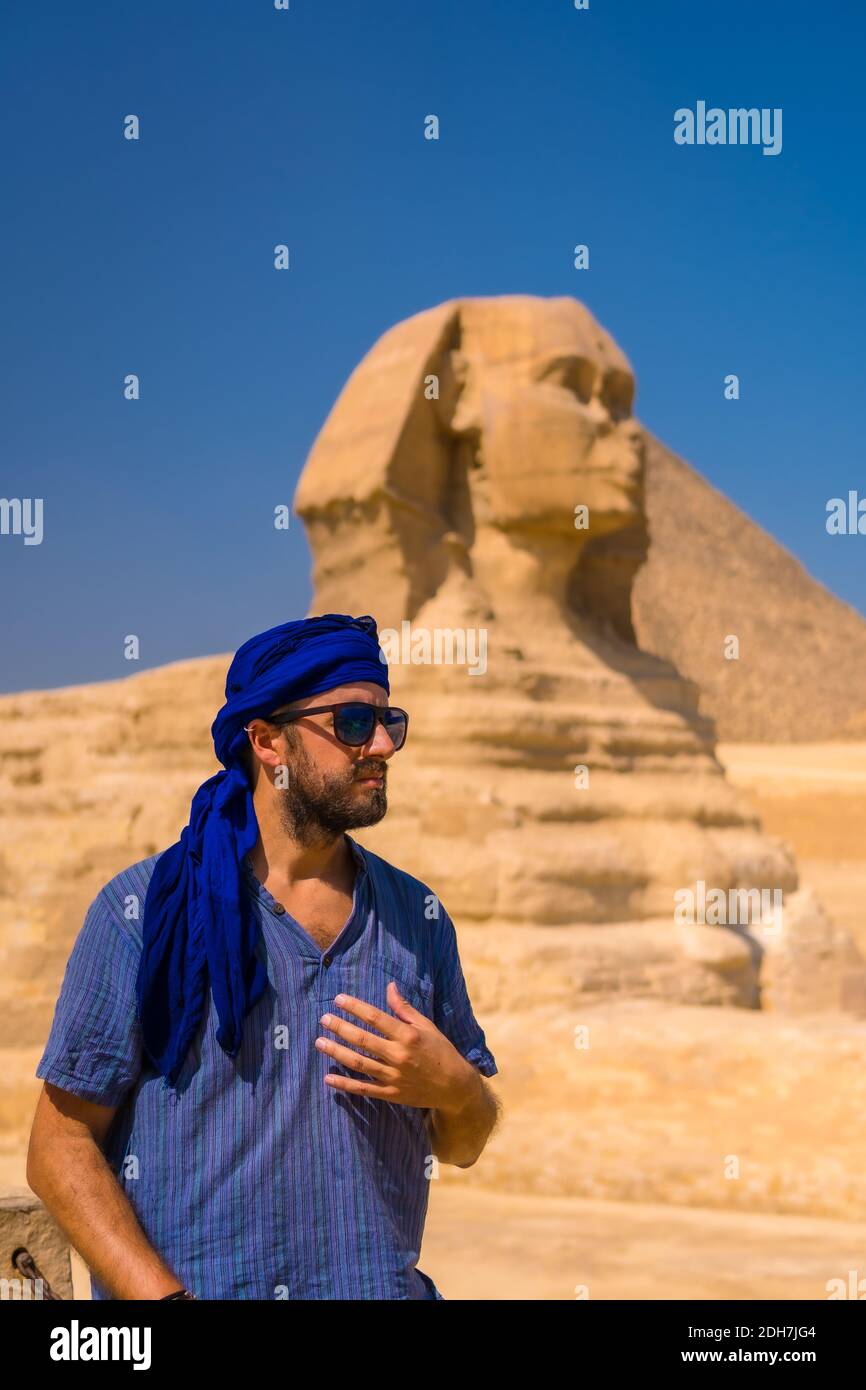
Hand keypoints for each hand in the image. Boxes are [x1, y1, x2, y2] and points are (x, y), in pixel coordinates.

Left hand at [315, 981, 478, 1113]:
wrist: (454, 1086)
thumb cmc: (440, 1051)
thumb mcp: (426, 1026)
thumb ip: (404, 1008)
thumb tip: (389, 986)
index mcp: (408, 1035)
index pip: (375, 1018)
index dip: (355, 1007)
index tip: (339, 999)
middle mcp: (398, 1055)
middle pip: (363, 1039)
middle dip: (340, 1028)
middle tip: (324, 1019)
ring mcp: (393, 1076)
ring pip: (359, 1063)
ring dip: (337, 1052)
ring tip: (320, 1042)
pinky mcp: (390, 1093)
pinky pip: (363, 1089)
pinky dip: (344, 1085)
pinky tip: (328, 1078)